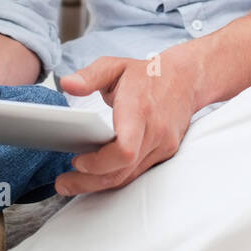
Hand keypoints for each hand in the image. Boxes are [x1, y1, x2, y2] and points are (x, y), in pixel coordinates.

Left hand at [54, 52, 199, 195]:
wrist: (187, 79)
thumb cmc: (148, 74)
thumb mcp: (115, 66)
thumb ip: (90, 76)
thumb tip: (67, 84)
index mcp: (139, 110)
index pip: (124, 150)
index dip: (99, 163)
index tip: (77, 161)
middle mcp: (155, 132)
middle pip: (122, 171)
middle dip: (89, 182)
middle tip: (63, 183)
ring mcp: (163, 146)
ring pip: (129, 177)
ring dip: (99, 184)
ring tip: (72, 182)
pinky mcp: (165, 153)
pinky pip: (137, 173)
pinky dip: (115, 177)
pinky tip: (96, 176)